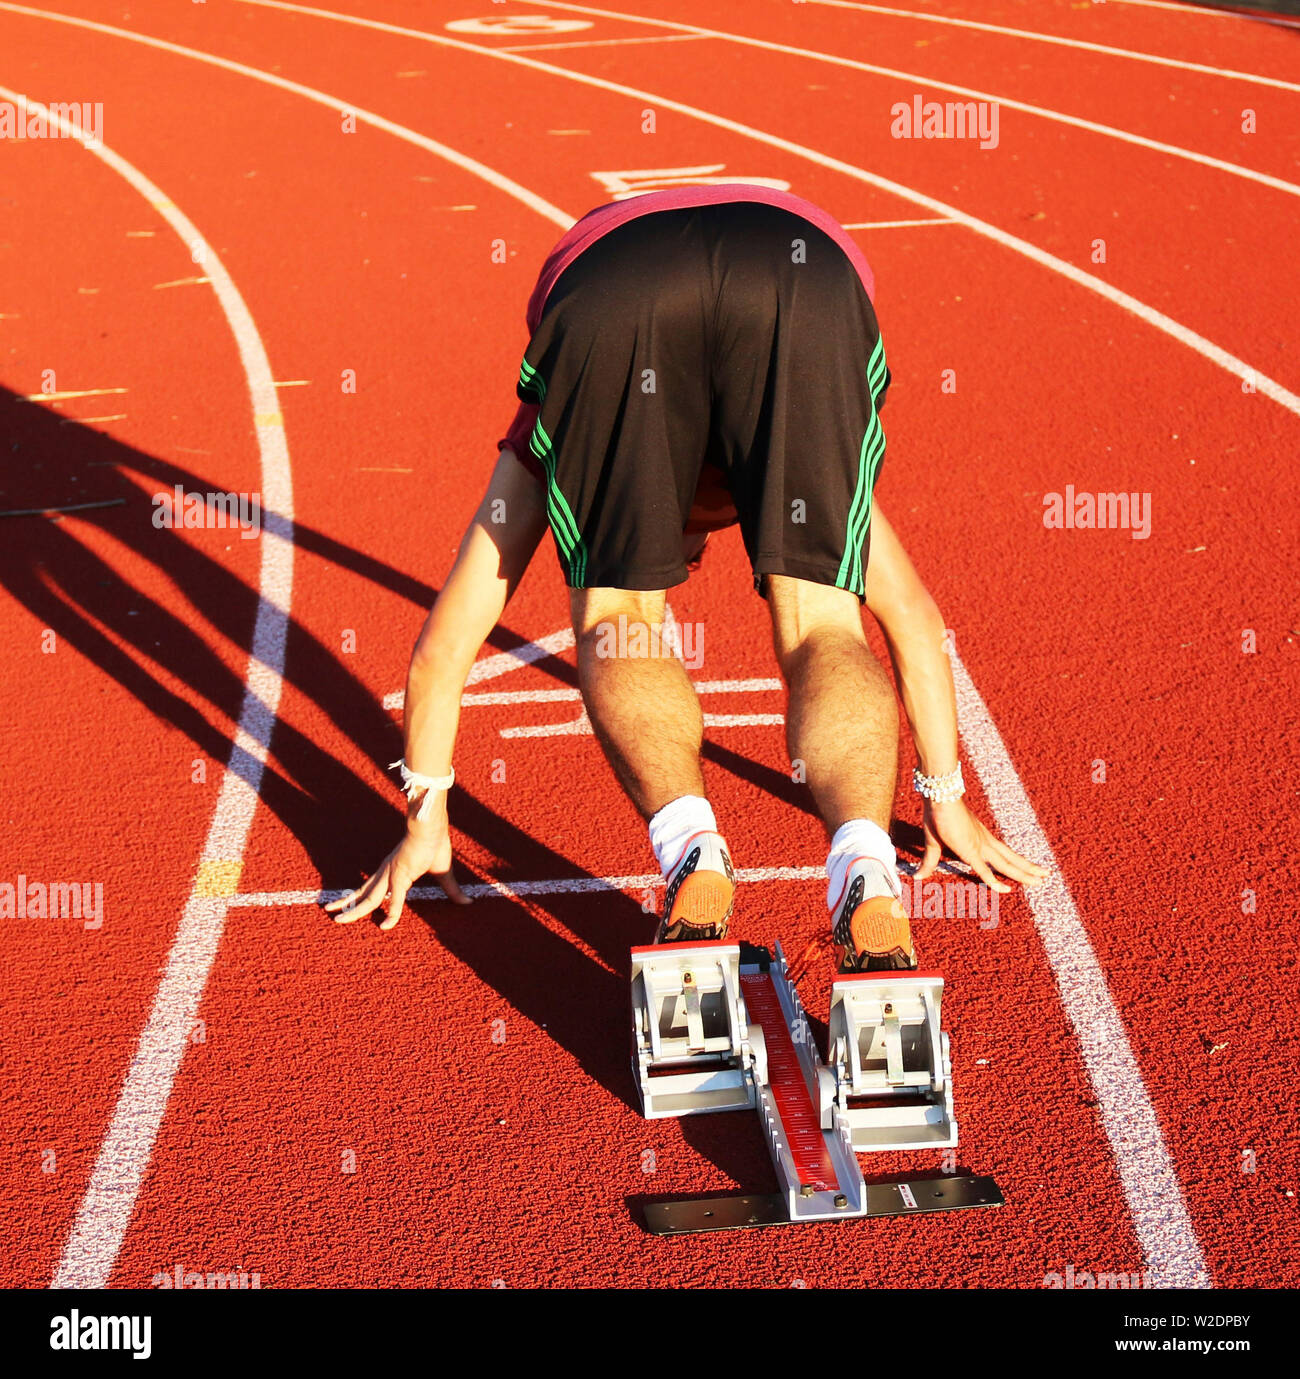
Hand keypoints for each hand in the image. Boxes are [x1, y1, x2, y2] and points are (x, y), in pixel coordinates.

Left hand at [324, 815, 471, 929]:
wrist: (431, 825)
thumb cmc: (436, 844)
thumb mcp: (443, 873)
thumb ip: (451, 890)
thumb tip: (467, 903)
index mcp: (391, 871)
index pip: (371, 888)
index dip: (361, 899)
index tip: (348, 908)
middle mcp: (385, 873)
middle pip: (362, 894)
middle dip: (346, 905)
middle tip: (331, 914)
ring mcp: (391, 874)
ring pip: (368, 898)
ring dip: (353, 911)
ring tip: (336, 920)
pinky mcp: (401, 875)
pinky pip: (395, 898)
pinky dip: (391, 912)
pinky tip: (386, 926)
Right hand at [916, 797, 1048, 893]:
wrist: (939, 796)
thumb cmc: (936, 814)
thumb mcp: (933, 843)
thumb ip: (929, 862)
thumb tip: (917, 876)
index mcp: (980, 838)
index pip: (1001, 854)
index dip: (1015, 862)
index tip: (1028, 869)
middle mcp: (985, 842)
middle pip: (1011, 858)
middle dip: (1029, 868)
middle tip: (1046, 875)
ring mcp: (980, 846)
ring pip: (1007, 864)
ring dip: (1025, 873)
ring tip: (1042, 880)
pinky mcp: (970, 851)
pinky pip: (984, 870)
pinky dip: (994, 881)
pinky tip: (1006, 890)